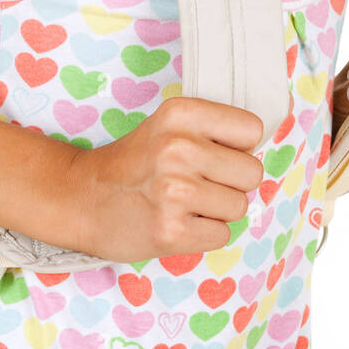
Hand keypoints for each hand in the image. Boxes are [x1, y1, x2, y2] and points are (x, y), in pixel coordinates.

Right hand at [68, 95, 265, 262]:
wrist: (82, 199)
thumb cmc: (135, 164)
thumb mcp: (168, 126)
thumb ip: (213, 129)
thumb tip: (265, 144)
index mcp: (180, 114)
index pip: (252, 129)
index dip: (238, 146)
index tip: (214, 153)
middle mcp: (178, 148)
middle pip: (253, 172)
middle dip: (231, 183)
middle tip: (198, 183)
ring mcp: (174, 192)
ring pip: (240, 207)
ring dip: (217, 210)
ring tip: (184, 203)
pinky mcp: (171, 232)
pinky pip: (222, 235)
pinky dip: (204, 234)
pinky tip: (176, 222)